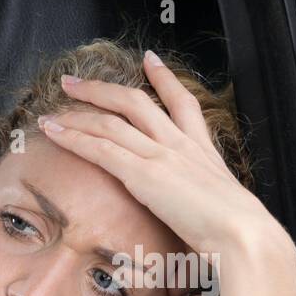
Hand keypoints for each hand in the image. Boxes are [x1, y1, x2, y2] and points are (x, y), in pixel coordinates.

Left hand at [37, 51, 292, 272]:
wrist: (242, 236)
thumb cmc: (236, 233)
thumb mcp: (223, 207)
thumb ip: (205, 202)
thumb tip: (201, 216)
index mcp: (202, 150)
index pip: (182, 102)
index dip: (164, 78)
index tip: (149, 59)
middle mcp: (180, 144)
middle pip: (135, 102)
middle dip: (101, 88)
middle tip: (74, 80)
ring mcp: (161, 155)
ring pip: (111, 121)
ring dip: (77, 111)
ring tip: (52, 106)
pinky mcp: (144, 174)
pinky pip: (100, 148)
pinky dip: (72, 137)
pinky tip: (52, 131)